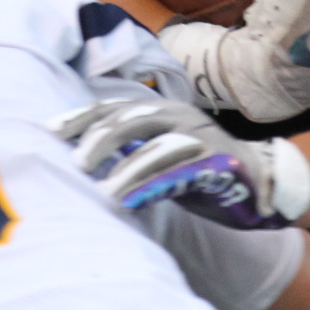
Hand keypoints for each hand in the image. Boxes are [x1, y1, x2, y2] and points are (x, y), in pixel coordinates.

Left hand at [50, 97, 309, 228]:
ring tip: (105, 192)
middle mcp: (177, 116)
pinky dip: (154, 186)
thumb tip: (81, 154)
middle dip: (100, 140)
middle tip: (77, 164)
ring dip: (128, 168)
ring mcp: (199, 139)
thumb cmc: (197, 166)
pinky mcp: (216, 166)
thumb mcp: (158, 149)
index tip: (51, 131)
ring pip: (157, 145)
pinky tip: (133, 201)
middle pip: (131, 119)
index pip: (113, 107)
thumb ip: (128, 147)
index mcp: (160, 109)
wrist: (258, 179)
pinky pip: (182, 173)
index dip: (82, 117)